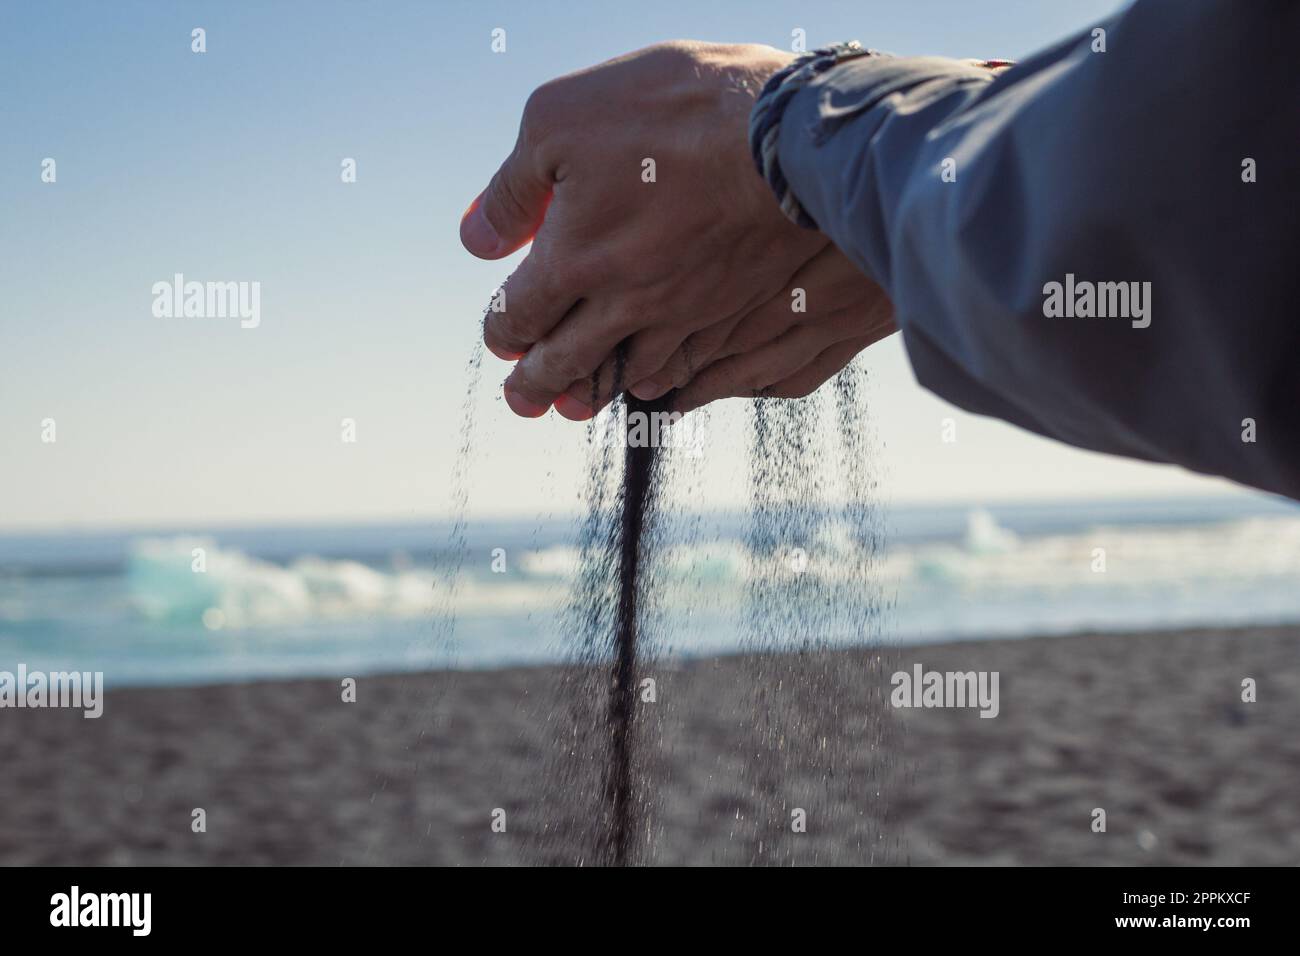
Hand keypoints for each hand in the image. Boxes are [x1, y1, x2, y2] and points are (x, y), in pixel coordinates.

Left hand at [460, 41, 828, 417]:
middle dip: (537, 386)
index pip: (521, 315)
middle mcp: (625, 301)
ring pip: (630, 374)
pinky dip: (663, 380)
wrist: (785, 130)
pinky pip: (690, 366)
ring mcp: (684, 311)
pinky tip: (657, 379)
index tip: (501, 338)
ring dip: (598, 392)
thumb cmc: (668, 111)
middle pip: (568, 362)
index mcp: (573, 260)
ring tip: (581, 404)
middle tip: (525, 403)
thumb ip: (512, 190)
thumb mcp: (558, 120)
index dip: (503, 331)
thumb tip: (478, 240)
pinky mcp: (733, 307)